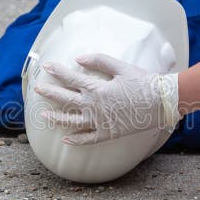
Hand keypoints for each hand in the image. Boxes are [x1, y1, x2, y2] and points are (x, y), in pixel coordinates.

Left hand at [33, 53, 180, 144]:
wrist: (162, 102)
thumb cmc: (144, 82)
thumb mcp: (121, 67)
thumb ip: (99, 61)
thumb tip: (78, 59)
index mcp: (97, 89)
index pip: (71, 79)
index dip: (57, 72)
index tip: (47, 67)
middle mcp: (94, 106)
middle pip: (66, 99)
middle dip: (50, 93)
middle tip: (37, 89)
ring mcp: (100, 122)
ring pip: (72, 121)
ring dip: (56, 118)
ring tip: (44, 116)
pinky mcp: (108, 134)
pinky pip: (88, 139)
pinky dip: (76, 140)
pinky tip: (66, 139)